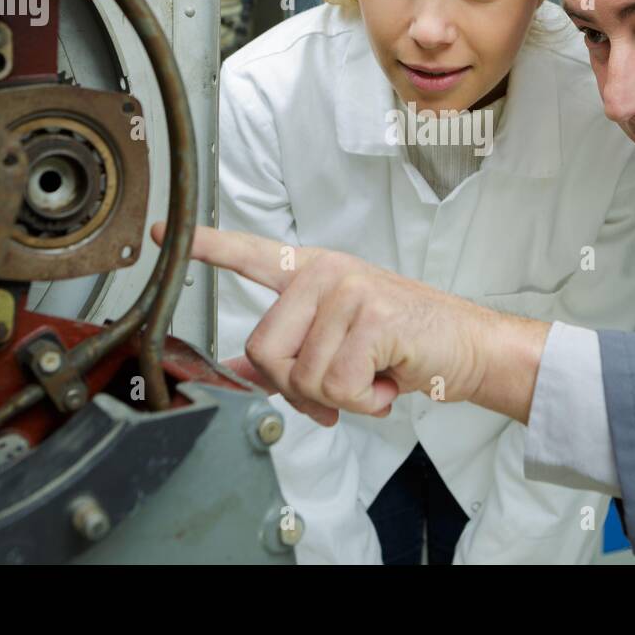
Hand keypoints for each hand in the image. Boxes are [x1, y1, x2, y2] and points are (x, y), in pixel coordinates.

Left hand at [150, 224, 549, 425]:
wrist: (468, 348)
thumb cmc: (404, 346)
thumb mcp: (339, 346)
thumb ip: (289, 355)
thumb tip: (236, 373)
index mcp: (314, 273)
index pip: (252, 254)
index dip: (206, 247)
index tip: (167, 233)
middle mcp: (327, 273)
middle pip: (264, 350)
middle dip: (298, 387)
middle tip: (341, 387)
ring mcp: (349, 290)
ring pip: (302, 376)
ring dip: (341, 398)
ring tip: (374, 376)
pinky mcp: (373, 317)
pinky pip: (337, 386)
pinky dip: (364, 401)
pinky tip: (388, 381)